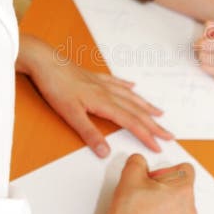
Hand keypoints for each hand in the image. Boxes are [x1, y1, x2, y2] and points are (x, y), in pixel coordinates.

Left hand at [17, 35, 172, 155]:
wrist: (44, 61)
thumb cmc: (55, 87)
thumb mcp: (70, 114)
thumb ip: (89, 133)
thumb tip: (105, 152)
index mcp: (104, 103)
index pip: (131, 122)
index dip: (146, 135)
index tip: (158, 145)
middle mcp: (107, 92)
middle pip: (136, 110)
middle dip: (153, 124)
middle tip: (169, 134)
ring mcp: (101, 83)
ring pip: (130, 96)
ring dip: (146, 106)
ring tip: (158, 113)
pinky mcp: (93, 77)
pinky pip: (116, 83)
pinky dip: (127, 87)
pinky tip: (133, 87)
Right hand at [99, 154, 196, 213]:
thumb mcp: (129, 176)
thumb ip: (138, 161)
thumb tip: (140, 162)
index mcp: (184, 190)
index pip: (184, 168)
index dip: (165, 169)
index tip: (152, 178)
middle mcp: (189, 208)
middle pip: (180, 184)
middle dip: (162, 184)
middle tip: (144, 192)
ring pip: (175, 201)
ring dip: (161, 199)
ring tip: (143, 206)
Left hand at [194, 22, 213, 87]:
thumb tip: (204, 31)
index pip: (206, 45)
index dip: (200, 43)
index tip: (200, 42)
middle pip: (203, 57)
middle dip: (201, 53)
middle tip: (204, 51)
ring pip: (205, 68)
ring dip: (206, 62)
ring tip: (213, 57)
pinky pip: (212, 76)